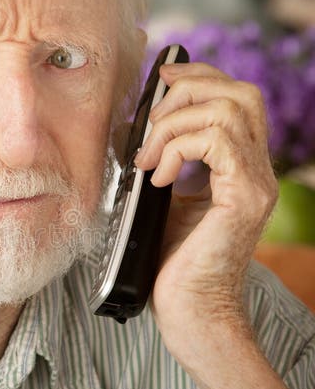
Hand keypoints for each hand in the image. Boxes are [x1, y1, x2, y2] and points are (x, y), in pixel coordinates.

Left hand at [134, 62, 277, 378]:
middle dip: (189, 89)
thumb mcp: (163, 200)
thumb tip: (132, 127)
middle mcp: (256, 171)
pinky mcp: (244, 199)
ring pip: (228, 110)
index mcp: (240, 167)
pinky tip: (160, 177)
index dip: (200, 75)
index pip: (236, 97)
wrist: (189, 313)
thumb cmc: (171, 264)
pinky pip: (217, 141)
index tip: (160, 77)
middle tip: (150, 119)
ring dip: (174, 124)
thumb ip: (163, 161)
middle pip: (241, 93)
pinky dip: (178, 148)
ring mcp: (255, 184)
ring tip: (149, 159)